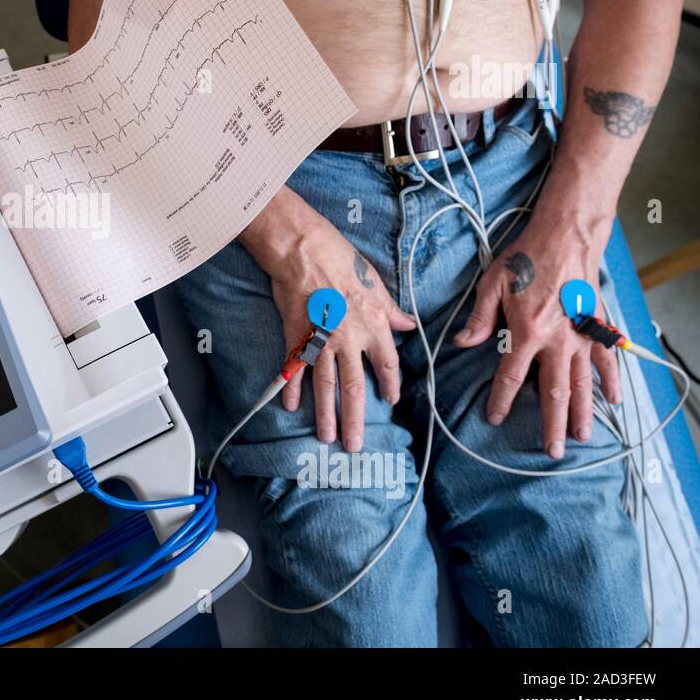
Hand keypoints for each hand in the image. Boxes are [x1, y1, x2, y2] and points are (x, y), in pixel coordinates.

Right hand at [242, 197, 415, 451]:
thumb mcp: (377, 284)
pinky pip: (294, 370)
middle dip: (355, 420)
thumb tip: (409, 323)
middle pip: (354, 388)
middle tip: (355, 448)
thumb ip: (392, 310)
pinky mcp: (296, 338)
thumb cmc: (342, 261)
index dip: (390, 385)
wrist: (305, 252)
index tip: (391, 401)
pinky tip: (291, 407)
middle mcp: (350, 341)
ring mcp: (321, 343)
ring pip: (325, 387)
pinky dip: (292, 389)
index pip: (387, 365)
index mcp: (375, 327)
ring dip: (326, 415)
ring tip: (327, 438)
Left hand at [453, 216, 620, 457]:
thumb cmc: (525, 258)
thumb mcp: (491, 285)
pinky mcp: (598, 327)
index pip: (509, 376)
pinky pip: (607, 360)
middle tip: (552, 452)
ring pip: (583, 383)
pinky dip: (611, 381)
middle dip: (551, 424)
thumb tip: (463, 343)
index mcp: (525, 332)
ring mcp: (581, 336)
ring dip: (582, 413)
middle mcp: (556, 340)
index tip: (496, 418)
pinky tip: (613, 402)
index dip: (501, 401)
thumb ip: (479, 318)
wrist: (565, 237)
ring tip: (581, 438)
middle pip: (553, 392)